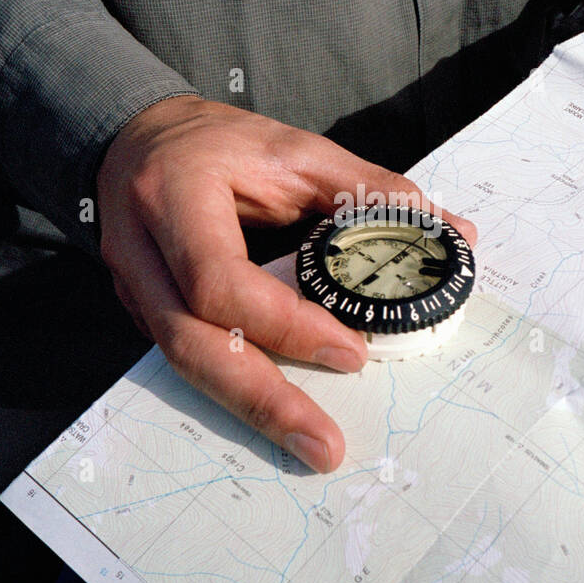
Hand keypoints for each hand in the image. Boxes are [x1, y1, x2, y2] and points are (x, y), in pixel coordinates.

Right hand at [96, 96, 476, 473]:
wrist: (137, 138)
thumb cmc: (218, 142)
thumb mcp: (295, 150)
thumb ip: (368, 192)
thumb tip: (451, 234)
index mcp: (175, 196)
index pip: (219, 278)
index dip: (284, 322)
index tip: (350, 351)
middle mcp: (139, 251)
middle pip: (191, 343)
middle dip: (262, 400)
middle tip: (325, 444)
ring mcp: (132, 288)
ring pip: (184, 363)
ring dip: (251, 409)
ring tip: (311, 445)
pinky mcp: (142, 313)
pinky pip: (186, 360)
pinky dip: (235, 388)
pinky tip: (280, 411)